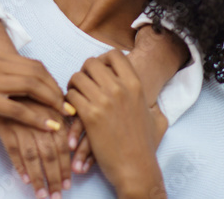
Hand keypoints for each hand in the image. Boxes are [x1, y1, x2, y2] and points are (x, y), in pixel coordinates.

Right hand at [0, 19, 66, 114]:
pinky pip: (17, 108)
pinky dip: (37, 118)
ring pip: (31, 87)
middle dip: (57, 91)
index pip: (34, 65)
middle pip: (37, 74)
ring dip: (52, 102)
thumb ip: (3, 83)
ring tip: (64, 117)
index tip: (62, 97)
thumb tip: (27, 95)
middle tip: (69, 108)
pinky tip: (49, 126)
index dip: (52, 81)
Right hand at [0, 99, 72, 197]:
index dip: (66, 167)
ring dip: (37, 177)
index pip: (63, 146)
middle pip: (49, 154)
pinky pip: (12, 150)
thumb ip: (64, 119)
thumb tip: (75, 144)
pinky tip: (25, 179)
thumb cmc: (32, 94)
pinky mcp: (4, 125)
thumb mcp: (51, 100)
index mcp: (54, 114)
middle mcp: (39, 119)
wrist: (6, 81)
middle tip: (57, 196)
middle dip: (54, 178)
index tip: (68, 185)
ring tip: (42, 194)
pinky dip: (19, 165)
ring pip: (31, 156)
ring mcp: (21, 123)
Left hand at [66, 50, 165, 197]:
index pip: (114, 54)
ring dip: (73, 86)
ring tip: (74, 96)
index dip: (103, 60)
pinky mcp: (90, 115)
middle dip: (84, 71)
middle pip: (91, 63)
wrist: (136, 168)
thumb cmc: (145, 145)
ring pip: (77, 77)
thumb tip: (149, 98)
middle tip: (83, 84)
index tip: (99, 72)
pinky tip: (71, 110)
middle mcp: (119, 88)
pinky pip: (71, 95)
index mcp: (135, 84)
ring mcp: (104, 100)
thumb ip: (149, 102)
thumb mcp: (155, 117)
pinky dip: (68, 101)